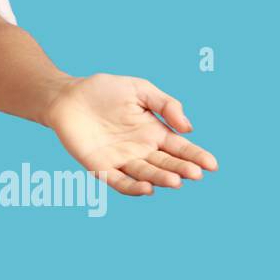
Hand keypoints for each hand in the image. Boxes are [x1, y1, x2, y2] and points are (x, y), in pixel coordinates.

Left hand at [42, 73, 217, 196]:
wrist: (67, 95)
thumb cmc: (105, 90)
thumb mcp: (140, 90)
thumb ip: (166, 104)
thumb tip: (188, 129)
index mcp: (154, 133)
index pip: (180, 149)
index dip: (197, 157)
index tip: (212, 165)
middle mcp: (141, 150)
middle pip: (166, 164)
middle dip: (182, 169)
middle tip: (195, 174)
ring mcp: (121, 160)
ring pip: (146, 174)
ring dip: (161, 179)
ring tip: (175, 181)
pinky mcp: (100, 167)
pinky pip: (119, 181)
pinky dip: (132, 188)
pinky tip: (147, 189)